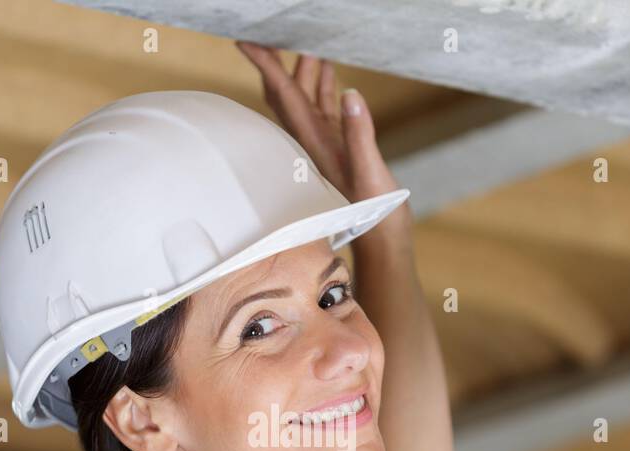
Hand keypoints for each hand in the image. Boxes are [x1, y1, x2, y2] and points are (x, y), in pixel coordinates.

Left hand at [235, 41, 407, 225]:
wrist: (382, 240)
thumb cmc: (376, 213)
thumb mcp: (370, 172)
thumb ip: (359, 134)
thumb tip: (350, 95)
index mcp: (314, 142)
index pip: (284, 95)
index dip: (266, 66)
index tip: (247, 42)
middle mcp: (312, 140)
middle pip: (288, 92)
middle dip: (280, 60)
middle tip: (273, 31)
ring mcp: (323, 143)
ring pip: (306, 97)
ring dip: (304, 68)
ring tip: (307, 40)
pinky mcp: (337, 147)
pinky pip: (324, 108)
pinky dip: (323, 86)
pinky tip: (327, 72)